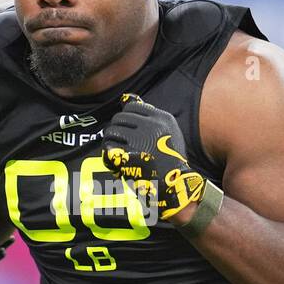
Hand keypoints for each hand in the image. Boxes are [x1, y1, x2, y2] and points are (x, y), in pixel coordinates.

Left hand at [100, 93, 206, 222]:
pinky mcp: (129, 156)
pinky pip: (109, 148)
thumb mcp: (169, 132)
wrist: (174, 184)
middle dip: (117, 129)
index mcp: (162, 118)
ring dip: (111, 141)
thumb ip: (151, 116)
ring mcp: (139, 141)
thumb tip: (127, 98)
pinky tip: (115, 160)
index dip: (126, 117)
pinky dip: (108, 155)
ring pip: (111, 132)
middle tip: (120, 141)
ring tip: (117, 150)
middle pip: (120, 118)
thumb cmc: (170, 158)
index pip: (132, 107)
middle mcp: (151, 126)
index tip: (128, 128)